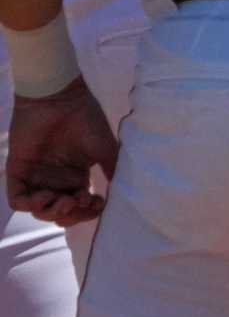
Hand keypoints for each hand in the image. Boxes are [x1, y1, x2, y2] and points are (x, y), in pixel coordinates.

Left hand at [7, 79, 117, 226]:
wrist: (59, 99)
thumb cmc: (85, 120)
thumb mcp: (106, 148)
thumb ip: (112, 171)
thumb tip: (122, 195)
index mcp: (76, 176)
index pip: (80, 205)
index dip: (88, 212)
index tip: (97, 202)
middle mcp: (56, 180)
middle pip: (59, 213)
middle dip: (70, 216)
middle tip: (77, 204)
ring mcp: (36, 177)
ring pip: (39, 210)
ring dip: (51, 212)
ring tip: (63, 201)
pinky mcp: (18, 172)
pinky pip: (18, 200)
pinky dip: (32, 204)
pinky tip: (46, 195)